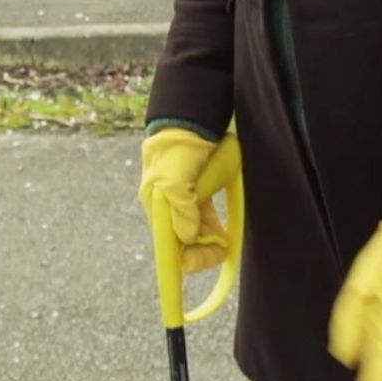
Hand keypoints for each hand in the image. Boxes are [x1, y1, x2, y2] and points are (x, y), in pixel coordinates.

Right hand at [178, 135, 239, 273]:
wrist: (190, 122)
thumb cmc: (179, 150)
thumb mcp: (174, 180)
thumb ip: (180, 210)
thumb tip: (187, 237)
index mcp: (156, 207)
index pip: (169, 246)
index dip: (189, 257)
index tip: (211, 255)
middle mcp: (167, 208)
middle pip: (182, 243)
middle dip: (202, 250)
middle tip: (222, 247)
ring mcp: (182, 202)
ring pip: (194, 234)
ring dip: (209, 242)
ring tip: (225, 241)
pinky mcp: (196, 194)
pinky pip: (203, 220)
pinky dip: (212, 230)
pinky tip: (222, 233)